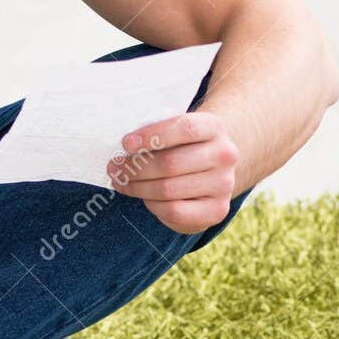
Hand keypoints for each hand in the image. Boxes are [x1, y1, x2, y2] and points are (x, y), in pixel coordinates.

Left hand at [106, 109, 238, 233]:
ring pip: (168, 189)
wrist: (213, 169)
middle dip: (135, 168)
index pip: (185, 129)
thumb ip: (156, 134)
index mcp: (214, 127)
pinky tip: (144, 197)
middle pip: (171, 164)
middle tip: (114, 167)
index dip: (152, 136)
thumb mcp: (176, 131)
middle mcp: (225, 155)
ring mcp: (224, 184)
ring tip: (121, 182)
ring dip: (137, 187)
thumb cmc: (184, 145)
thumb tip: (123, 148)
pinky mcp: (218, 210)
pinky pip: (175, 211)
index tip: (126, 143)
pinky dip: (153, 205)